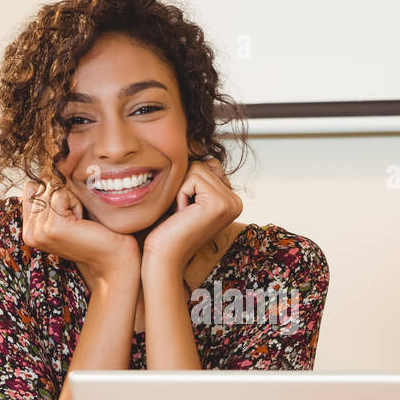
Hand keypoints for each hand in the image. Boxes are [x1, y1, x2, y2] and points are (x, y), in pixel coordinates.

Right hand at [21, 180, 137, 290]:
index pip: (31, 188)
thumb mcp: (67, 213)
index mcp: (29, 230)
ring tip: (80, 221)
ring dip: (71, 199)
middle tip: (77, 219)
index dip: (55, 191)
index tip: (70, 213)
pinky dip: (76, 202)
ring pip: (51, 188)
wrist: (113, 258)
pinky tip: (82, 221)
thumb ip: (50, 197)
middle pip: (40, 186)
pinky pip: (61, 194)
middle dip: (63, 195)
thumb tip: (47, 168)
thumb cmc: (96, 233)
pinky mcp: (53, 226)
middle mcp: (29, 233)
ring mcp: (39, 231)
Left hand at [141, 156, 242, 276]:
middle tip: (183, 213)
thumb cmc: (168, 228)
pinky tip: (182, 215)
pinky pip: (192, 177)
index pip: (208, 165)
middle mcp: (236, 201)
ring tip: (182, 214)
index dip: (188, 182)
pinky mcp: (219, 203)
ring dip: (181, 190)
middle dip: (184, 184)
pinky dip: (180, 194)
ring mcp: (230, 202)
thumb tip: (195, 143)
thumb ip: (197, 175)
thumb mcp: (187, 197)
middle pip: (203, 164)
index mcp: (231, 200)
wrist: (164, 256)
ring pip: (197, 168)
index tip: (186, 210)